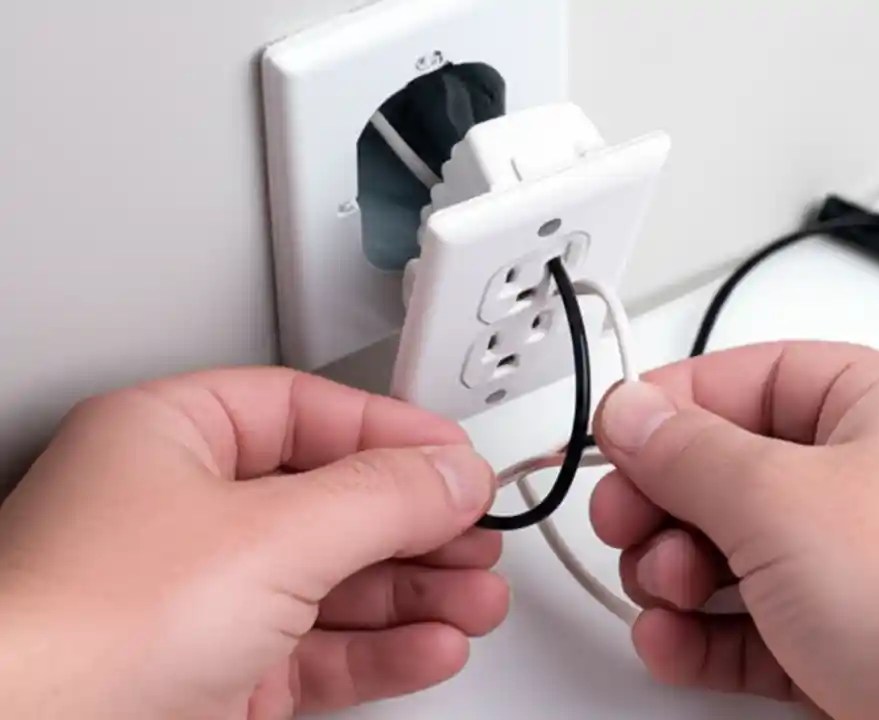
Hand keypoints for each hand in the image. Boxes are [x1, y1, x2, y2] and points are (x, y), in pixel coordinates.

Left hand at [0, 369, 506, 718]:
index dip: (394, 432)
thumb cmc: (80, 632)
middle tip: (480, 537)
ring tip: (477, 599)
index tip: (459, 461)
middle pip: (331, 501)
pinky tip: (431, 646)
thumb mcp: (272, 535)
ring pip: (332, 582)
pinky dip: (381, 649)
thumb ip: (382, 498)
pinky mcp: (212, 677)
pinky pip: (317, 650)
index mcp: (169, 439)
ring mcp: (197, 601)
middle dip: (418, 525)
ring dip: (415, 592)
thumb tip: (453, 473)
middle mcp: (180, 514)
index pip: (308, 411)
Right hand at [590, 342, 878, 718]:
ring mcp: (872, 565)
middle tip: (628, 529)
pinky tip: (675, 646)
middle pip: (736, 472)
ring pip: (745, 555)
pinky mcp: (864, 641)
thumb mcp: (782, 500)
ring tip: (662, 595)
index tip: (611, 444)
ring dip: (681, 576)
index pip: (748, 378)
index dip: (671, 407)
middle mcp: (876, 476)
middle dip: (667, 505)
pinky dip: (713, 635)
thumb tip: (631, 411)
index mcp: (874, 405)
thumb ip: (690, 453)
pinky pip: (767, 624)